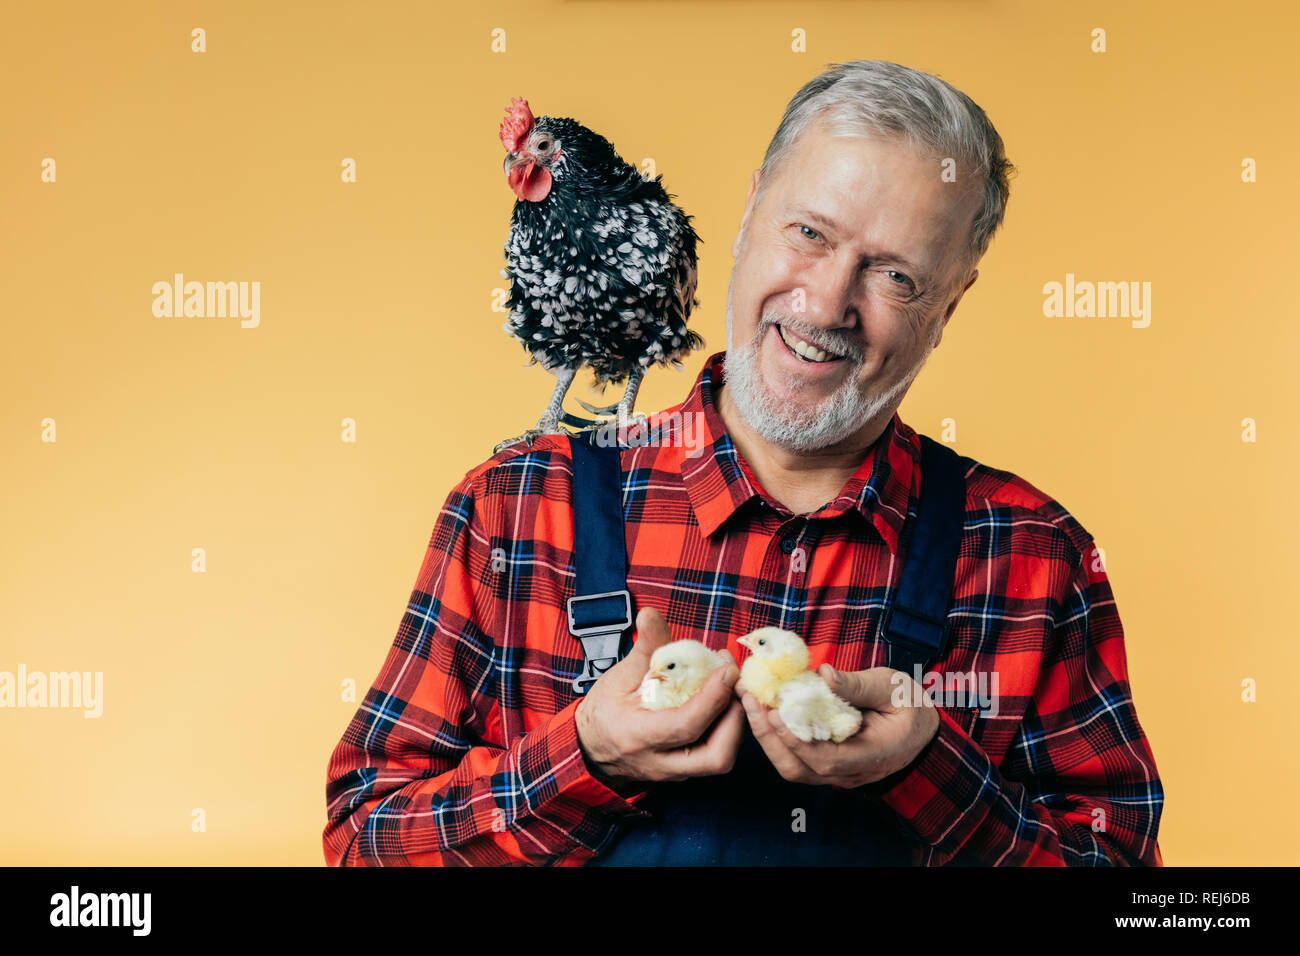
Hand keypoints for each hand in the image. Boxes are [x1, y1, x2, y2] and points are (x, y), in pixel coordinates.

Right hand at [576, 607, 743, 787]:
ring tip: (730, 691)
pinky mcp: (683, 771)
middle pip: (715, 756)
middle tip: (734, 683)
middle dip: (734, 719)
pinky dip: (725, 730)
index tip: (727, 670)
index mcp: (637, 736)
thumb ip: (644, 647)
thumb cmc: (604, 710)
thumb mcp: (620, 675)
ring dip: (734, 725)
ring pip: (719, 760)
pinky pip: (714, 756)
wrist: (591, 747)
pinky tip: (722, 703)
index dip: (713, 697)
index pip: (685, 725)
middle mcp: (659, 762)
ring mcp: (673, 773)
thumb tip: (651, 614)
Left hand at [733, 663, 939, 788]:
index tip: (775, 711)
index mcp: (873, 755)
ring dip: (767, 737)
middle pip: (799, 768)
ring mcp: (836, 775)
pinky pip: (794, 760)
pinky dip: (775, 738)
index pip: (827, 758)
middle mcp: (850, 773)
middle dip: (770, 735)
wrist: (921, 732)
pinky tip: (763, 712)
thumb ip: (859, 685)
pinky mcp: (825, 767)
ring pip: (792, 767)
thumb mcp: (893, 687)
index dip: (798, 739)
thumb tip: (823, 675)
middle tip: (750, 700)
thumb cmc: (909, 706)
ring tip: (751, 703)